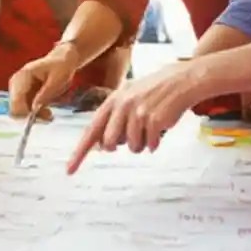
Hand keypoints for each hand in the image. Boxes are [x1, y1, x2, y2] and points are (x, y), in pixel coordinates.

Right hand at [8, 49, 81, 119]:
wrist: (62, 60)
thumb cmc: (60, 66)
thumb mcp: (57, 80)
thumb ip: (45, 93)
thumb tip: (34, 108)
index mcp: (23, 76)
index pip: (15, 99)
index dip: (25, 112)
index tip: (40, 118)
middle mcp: (16, 83)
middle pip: (15, 108)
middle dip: (30, 116)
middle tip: (47, 117)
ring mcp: (19, 89)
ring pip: (20, 111)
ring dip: (34, 116)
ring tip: (49, 114)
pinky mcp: (23, 95)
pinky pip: (25, 109)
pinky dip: (35, 113)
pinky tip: (46, 112)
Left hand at [67, 59, 200, 173]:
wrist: (180, 81)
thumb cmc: (153, 91)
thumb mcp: (128, 97)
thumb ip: (114, 118)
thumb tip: (104, 145)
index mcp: (112, 101)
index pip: (91, 131)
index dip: (80, 152)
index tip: (70, 169)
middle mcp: (122, 106)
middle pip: (110, 143)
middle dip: (120, 145)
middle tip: (133, 136)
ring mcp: (138, 113)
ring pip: (132, 147)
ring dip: (141, 144)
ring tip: (149, 128)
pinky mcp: (153, 120)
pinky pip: (149, 146)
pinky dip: (154, 143)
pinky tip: (160, 129)